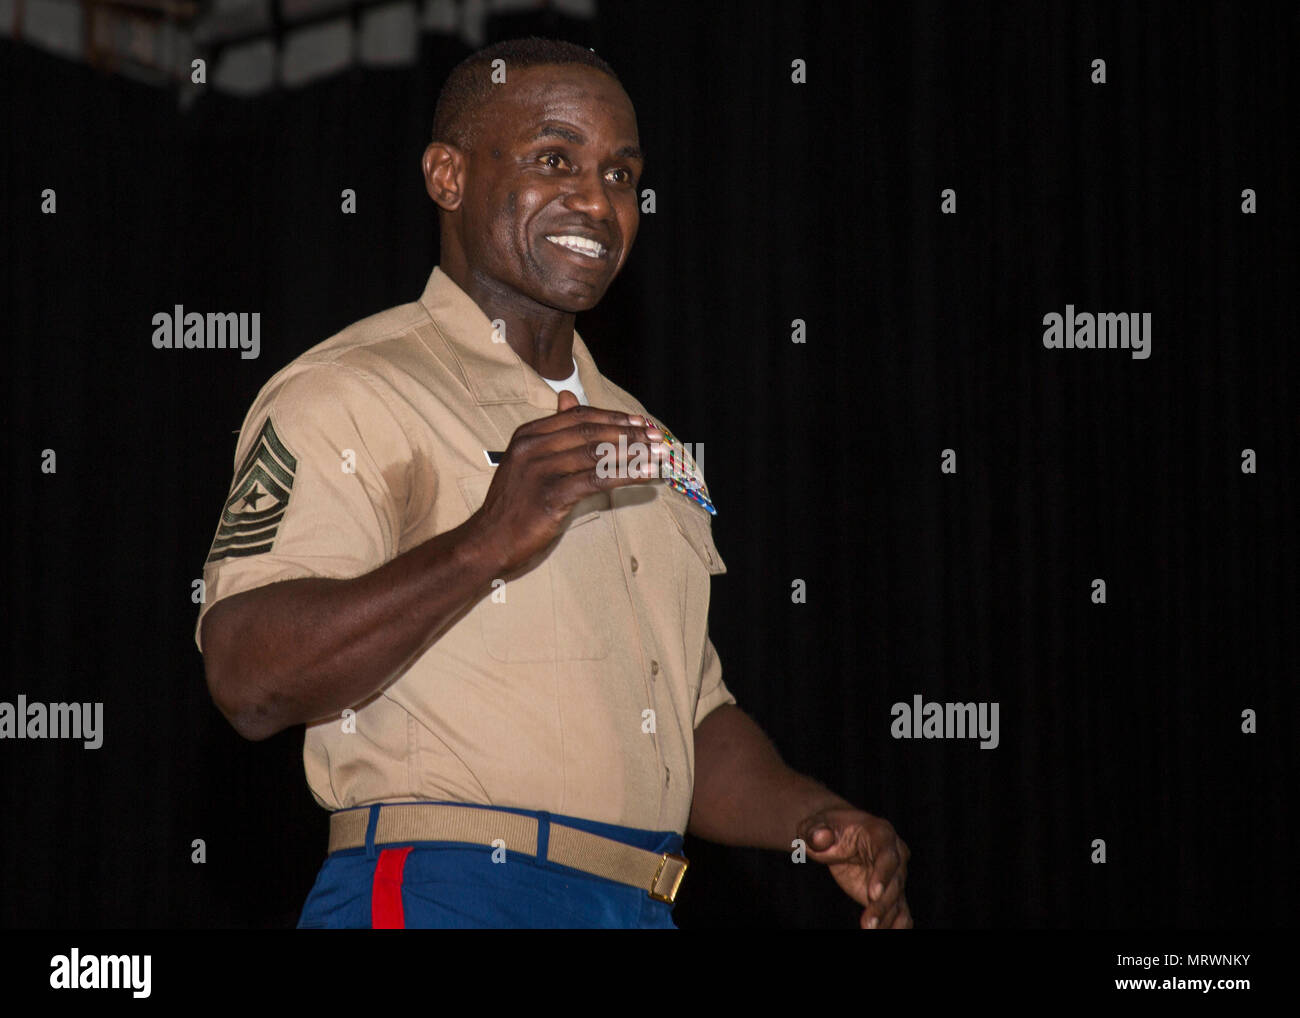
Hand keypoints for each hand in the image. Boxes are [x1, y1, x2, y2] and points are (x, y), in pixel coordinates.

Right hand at [466, 389, 663, 575]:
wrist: (488, 542)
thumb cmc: (513, 505)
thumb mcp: (527, 460)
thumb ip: (552, 432)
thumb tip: (569, 397)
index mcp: (528, 435)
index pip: (578, 417)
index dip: (613, 417)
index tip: (640, 421)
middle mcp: (533, 447)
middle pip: (590, 431)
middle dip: (629, 432)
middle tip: (657, 437)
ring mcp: (541, 471)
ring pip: (597, 453)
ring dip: (634, 452)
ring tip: (660, 454)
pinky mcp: (551, 496)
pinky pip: (597, 479)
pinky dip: (626, 474)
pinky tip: (647, 474)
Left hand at [797, 807, 912, 928]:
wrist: (834, 835)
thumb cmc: (825, 829)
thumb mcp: (814, 826)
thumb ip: (815, 832)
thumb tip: (820, 838)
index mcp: (880, 832)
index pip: (887, 855)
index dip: (882, 874)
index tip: (873, 894)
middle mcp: (895, 854)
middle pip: (895, 882)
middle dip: (882, 905)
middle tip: (868, 924)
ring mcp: (894, 874)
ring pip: (897, 899)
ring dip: (886, 918)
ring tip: (870, 931)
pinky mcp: (890, 892)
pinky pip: (899, 911)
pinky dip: (896, 925)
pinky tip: (885, 933)